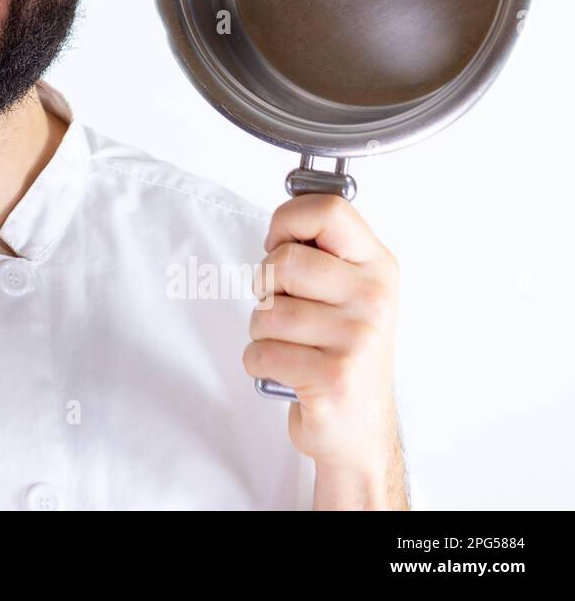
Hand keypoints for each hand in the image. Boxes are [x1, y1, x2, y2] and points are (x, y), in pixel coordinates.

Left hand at [242, 194, 400, 476]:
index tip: (279, 244)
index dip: (286, 221)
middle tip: (287, 307)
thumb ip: (320, 251)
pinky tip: (290, 372)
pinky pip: (260, 352)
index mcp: (377, 266)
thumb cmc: (341, 350)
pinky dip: (261, 364)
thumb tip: (283, 219)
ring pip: (266, 311)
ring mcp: (358, 337)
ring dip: (263, 331)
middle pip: (284, 260)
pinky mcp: (334, 376)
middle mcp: (374, 297)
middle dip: (267, 286)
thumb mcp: (346, 290)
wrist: (359, 427)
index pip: (327, 210)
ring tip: (294, 345)